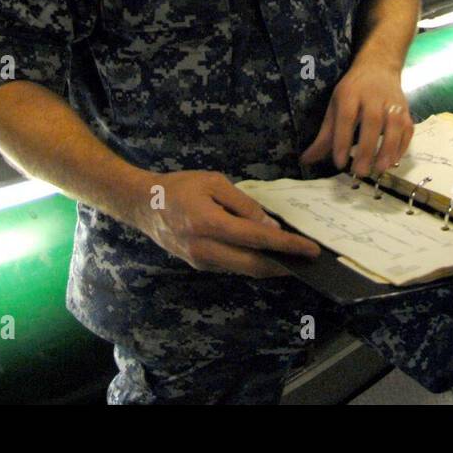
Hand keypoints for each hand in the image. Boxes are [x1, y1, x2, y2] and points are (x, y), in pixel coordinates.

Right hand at [133, 170, 319, 276]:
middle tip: (308, 261)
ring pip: (243, 269)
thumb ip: (243, 204)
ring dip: (270, 266)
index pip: (257, 238)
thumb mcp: (214, 182)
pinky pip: (232, 266)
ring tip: (295, 258)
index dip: (286, 245)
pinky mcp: (199, 264)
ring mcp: (201, 261)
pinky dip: (253, 262)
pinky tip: (268, 254)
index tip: (310, 249)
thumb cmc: (179, 187)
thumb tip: (267, 225)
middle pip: (253, 265)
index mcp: (208, 224)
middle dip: (284, 265)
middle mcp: (205, 249)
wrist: (143, 205)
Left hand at [299, 59, 413, 177]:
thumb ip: (324, 135)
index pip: (346, 117)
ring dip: (388, 149)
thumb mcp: (335, 106)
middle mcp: (374, 96)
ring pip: (394, 125)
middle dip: (366, 148)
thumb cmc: (353, 90)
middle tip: (360, 171)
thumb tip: (306, 160)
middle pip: (372, 122)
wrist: (379, 66)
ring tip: (379, 169)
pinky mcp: (406, 110)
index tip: (339, 163)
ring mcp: (393, 103)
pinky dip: (402, 146)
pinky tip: (392, 161)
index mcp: (350, 94)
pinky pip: (408, 129)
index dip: (343, 140)